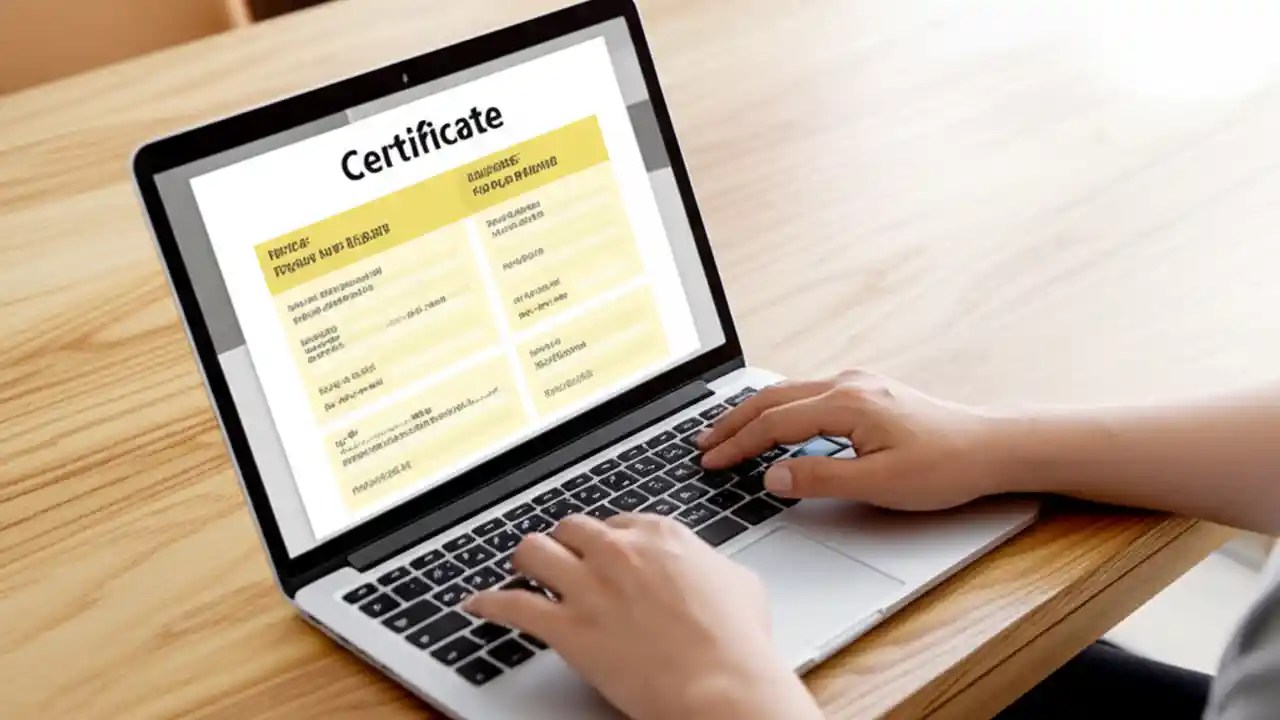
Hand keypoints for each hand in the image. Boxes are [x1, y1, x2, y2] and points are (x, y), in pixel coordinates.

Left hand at [463, 514, 822, 719]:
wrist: (721, 684)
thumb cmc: (737, 642)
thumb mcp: (740, 583)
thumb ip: (710, 565)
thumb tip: (709, 570)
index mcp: (660, 535)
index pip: (615, 522)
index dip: (605, 539)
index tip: (601, 553)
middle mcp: (619, 552)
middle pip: (570, 528)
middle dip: (564, 544)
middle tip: (562, 560)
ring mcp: (589, 587)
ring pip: (533, 551)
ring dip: (525, 562)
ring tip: (521, 573)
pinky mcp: (567, 628)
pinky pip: (511, 606)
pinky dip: (489, 604)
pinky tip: (478, 605)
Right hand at [698, 370, 1010, 509]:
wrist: (991, 446)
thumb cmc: (944, 466)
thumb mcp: (879, 484)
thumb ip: (819, 478)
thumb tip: (772, 477)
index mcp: (847, 403)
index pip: (775, 423)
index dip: (738, 445)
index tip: (711, 462)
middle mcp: (848, 384)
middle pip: (772, 399)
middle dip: (732, 422)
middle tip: (702, 444)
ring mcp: (859, 384)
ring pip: (788, 393)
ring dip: (753, 413)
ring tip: (724, 432)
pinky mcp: (867, 391)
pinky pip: (807, 394)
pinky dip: (778, 409)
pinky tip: (771, 422)